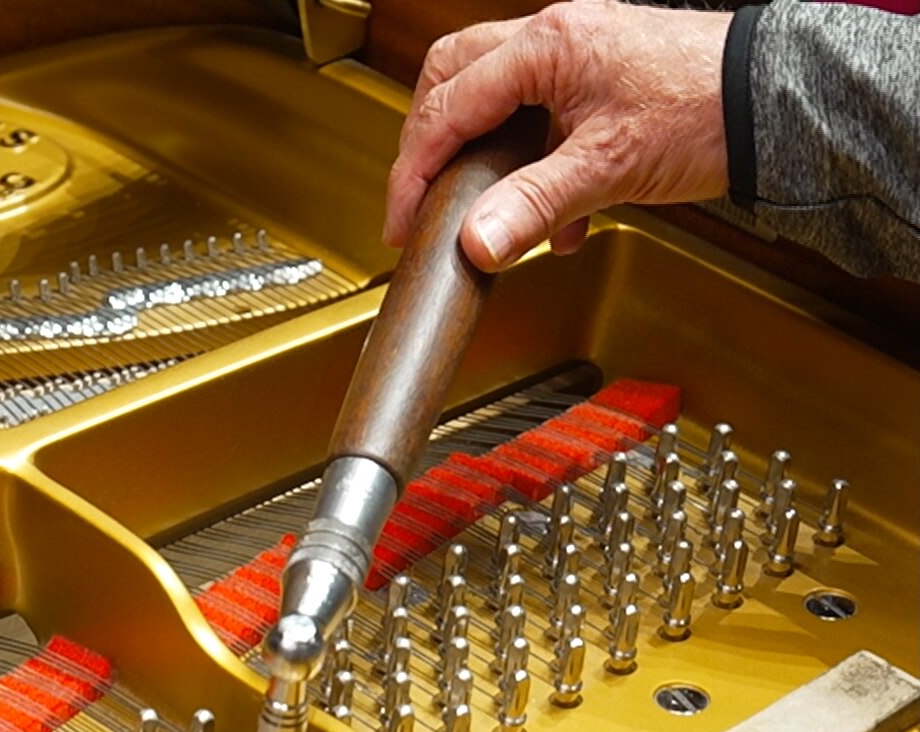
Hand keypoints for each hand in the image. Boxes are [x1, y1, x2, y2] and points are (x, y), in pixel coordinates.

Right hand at [384, 1, 733, 270]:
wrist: (782, 100)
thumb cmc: (711, 110)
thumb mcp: (608, 168)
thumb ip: (533, 205)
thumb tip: (475, 241)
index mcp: (546, 47)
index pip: (447, 107)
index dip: (414, 170)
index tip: (402, 218)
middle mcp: (557, 38)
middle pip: (453, 79)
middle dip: (429, 141)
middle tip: (419, 194)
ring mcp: (579, 53)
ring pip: (494, 93)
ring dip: (480, 150)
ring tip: (478, 200)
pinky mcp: (603, 76)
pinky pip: (540, 112)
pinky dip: (531, 162)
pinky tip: (554, 213)